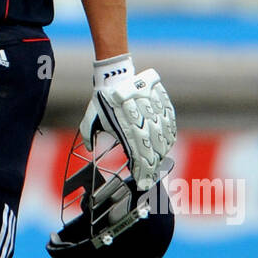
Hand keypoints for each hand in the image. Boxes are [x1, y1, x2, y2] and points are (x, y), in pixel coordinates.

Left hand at [79, 57, 176, 191]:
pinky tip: (167, 143)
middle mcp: (141, 122)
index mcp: (124, 128)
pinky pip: (170, 123)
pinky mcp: (161, 103)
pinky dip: (169, 135)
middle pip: (153, 150)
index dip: (142, 171)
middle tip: (150, 176)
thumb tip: (88, 148)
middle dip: (152, 166)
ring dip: (162, 153)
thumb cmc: (102, 99)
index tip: (142, 182)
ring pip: (164, 138)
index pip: (138, 156)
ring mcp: (153, 112)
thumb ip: (88, 135)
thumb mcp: (91, 118)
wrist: (115, 75)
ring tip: (158, 163)